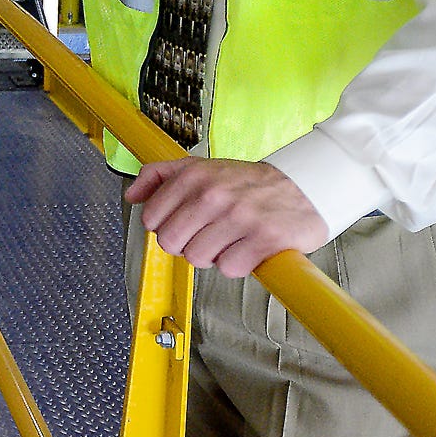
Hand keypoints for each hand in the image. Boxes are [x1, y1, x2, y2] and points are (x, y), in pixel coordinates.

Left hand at [125, 158, 327, 277]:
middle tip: (206, 235)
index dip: (165, 227)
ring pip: (198, 258)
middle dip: (185, 244)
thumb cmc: (248, 182)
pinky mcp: (264, 239)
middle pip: (171, 243)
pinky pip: (229, 269)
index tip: (183, 224)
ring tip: (229, 239)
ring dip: (213, 255)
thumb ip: (160, 176)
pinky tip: (247, 248)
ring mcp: (239, 217)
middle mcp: (214, 195)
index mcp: (194, 177)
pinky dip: (237, 264)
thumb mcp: (200, 167)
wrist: (304, 186)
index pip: (151, 219)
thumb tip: (132, 195)